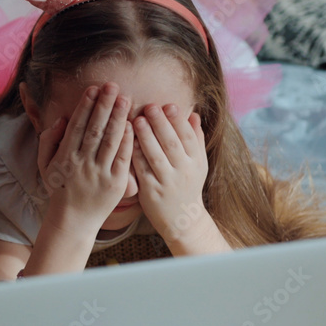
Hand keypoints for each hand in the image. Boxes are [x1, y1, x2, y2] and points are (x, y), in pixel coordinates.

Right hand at [38, 83, 133, 237]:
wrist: (73, 221)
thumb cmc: (60, 189)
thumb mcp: (45, 165)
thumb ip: (48, 140)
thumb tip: (61, 119)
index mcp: (65, 157)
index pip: (77, 126)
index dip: (86, 106)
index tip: (93, 89)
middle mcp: (82, 163)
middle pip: (95, 129)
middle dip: (104, 105)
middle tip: (112, 85)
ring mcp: (100, 173)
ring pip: (110, 140)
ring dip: (117, 117)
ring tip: (124, 97)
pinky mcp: (116, 183)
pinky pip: (122, 158)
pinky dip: (127, 141)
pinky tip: (131, 124)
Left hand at [130, 103, 211, 242]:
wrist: (181, 219)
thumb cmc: (187, 185)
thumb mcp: (197, 164)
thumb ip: (195, 140)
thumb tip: (193, 114)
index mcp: (196, 162)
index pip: (188, 137)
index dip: (178, 121)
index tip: (168, 105)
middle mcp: (183, 172)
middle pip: (172, 144)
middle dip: (161, 124)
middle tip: (150, 106)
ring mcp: (167, 183)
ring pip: (156, 156)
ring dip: (146, 137)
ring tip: (137, 120)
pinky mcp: (151, 192)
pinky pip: (142, 170)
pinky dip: (135, 155)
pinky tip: (127, 141)